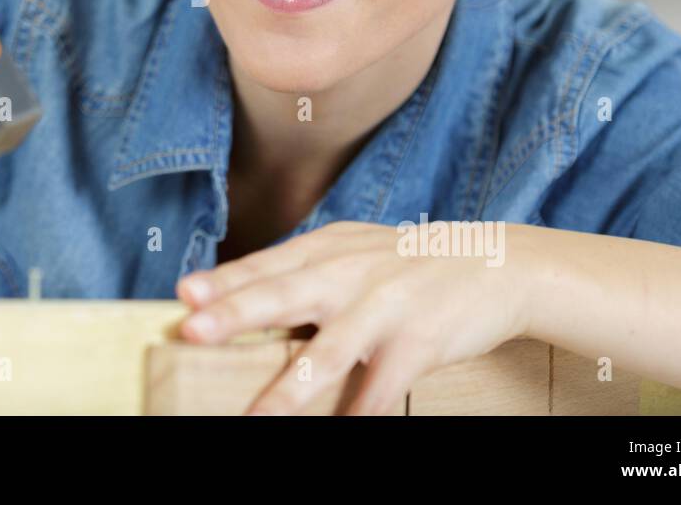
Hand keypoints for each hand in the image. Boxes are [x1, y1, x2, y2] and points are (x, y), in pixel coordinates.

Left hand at [174, 220, 533, 414]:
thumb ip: (300, 268)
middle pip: (283, 295)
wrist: (495, 263)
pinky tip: (338, 432)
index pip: (265, 266)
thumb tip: (231, 290)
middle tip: (194, 329)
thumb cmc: (406, 262)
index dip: (224, 280)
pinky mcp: (418, 342)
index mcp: (326, 250)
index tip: (184, 293)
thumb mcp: (351, 248)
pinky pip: (381, 388)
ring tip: (256, 416)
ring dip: (289, 387)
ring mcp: (384, 308)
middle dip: (236, 314)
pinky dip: (359, 413)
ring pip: (328, 352)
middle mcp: (349, 274)